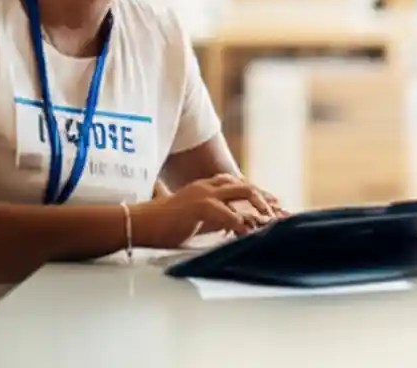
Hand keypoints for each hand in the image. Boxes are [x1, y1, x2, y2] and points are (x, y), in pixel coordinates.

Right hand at [131, 175, 280, 248]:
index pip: (238, 184)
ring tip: (270, 220)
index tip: (273, 204)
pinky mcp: (200, 206)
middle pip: (244, 184)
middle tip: (276, 212)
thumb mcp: (195, 219)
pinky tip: (248, 232)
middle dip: (263, 197)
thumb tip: (235, 225)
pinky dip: (241, 222)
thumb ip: (215, 218)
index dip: (257, 194)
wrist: (139, 223)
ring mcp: (204, 193)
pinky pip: (228, 212)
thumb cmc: (162, 224)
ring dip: (259, 205)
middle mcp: (207, 186)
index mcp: (205, 187)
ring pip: (242, 191)